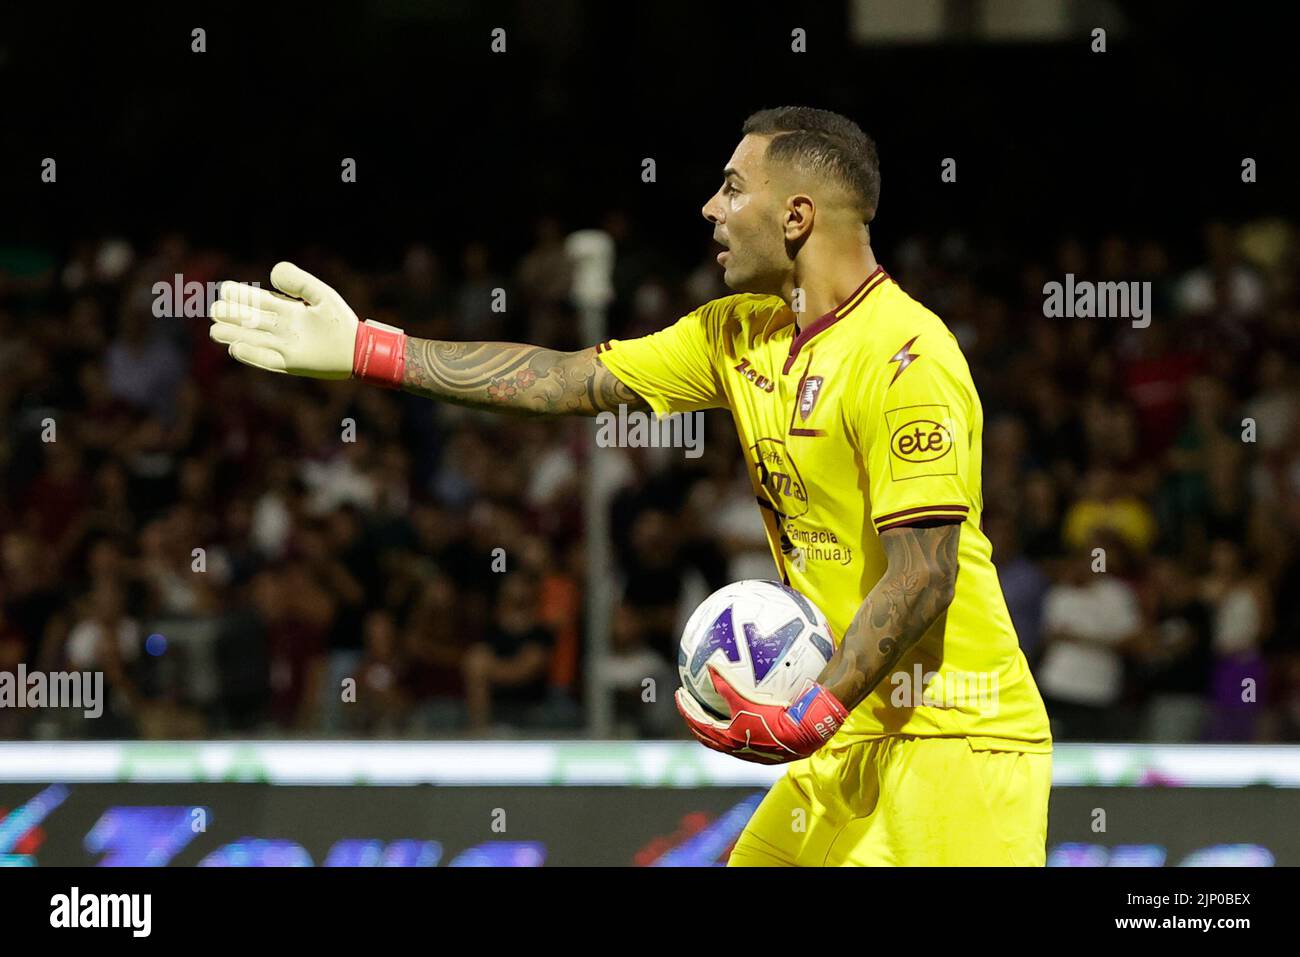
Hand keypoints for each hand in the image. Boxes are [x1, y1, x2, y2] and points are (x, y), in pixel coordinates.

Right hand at [209, 262, 405, 385]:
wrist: (359, 349)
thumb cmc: (342, 321)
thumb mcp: (321, 295)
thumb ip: (299, 281)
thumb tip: (271, 273)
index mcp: (288, 310)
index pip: (259, 301)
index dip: (242, 295)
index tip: (226, 289)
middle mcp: (283, 328)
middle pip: (251, 321)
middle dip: (232, 315)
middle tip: (215, 310)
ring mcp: (285, 346)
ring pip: (253, 340)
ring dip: (234, 335)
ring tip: (215, 330)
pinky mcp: (291, 363)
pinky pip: (266, 360)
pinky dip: (252, 355)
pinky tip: (236, 348)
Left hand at [675, 667, 848, 763]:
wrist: (804, 735)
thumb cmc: (775, 717)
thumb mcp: (746, 698)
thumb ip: (726, 683)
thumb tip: (710, 665)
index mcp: (727, 739)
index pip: (698, 723)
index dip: (686, 708)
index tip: (680, 694)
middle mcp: (735, 749)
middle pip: (707, 735)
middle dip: (695, 719)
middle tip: (690, 703)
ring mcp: (750, 752)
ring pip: (724, 738)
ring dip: (715, 724)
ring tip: (713, 710)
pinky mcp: (765, 750)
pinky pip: (744, 734)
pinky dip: (737, 723)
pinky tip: (749, 710)